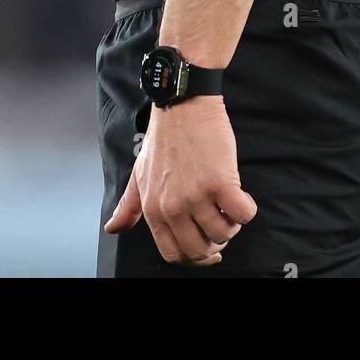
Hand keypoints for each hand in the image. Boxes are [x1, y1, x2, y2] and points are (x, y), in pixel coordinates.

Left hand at [102, 95, 257, 265]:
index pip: (173, 254)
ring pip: (223, 233)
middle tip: (221, 222)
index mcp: (152, 208)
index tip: (207, 247)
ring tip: (229, 204)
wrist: (182, 103)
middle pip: (199, 249)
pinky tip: (242, 196)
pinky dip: (247, 210)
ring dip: (232, 224)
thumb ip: (129, 205)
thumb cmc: (163, 137)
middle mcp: (173, 206)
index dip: (194, 256)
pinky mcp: (221, 181)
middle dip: (215, 242)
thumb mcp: (139, 172)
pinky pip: (243, 214)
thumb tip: (113, 228)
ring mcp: (197, 195)